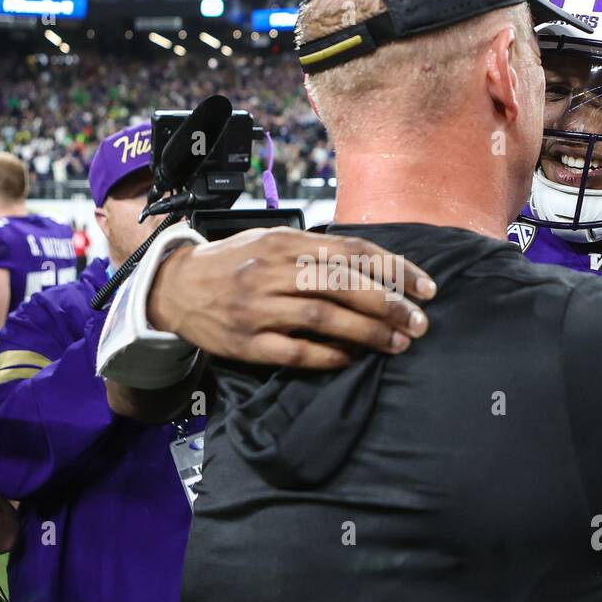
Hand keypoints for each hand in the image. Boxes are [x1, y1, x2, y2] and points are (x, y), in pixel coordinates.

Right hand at [148, 228, 436, 368]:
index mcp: (284, 242)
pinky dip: (330, 356)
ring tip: (398, 343)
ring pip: (323, 316)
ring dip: (367, 332)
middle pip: (341, 283)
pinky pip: (295, 351)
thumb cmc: (235, 264)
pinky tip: (354, 359)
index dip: (394, 269)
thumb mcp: (272, 242)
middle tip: (419, 321)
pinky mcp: (247, 342)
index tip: (426, 288)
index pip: (351, 251)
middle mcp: (272, 270)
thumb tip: (377, 264)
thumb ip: (318, 251)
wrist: (175, 287)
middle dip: (388, 303)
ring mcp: (258, 307)